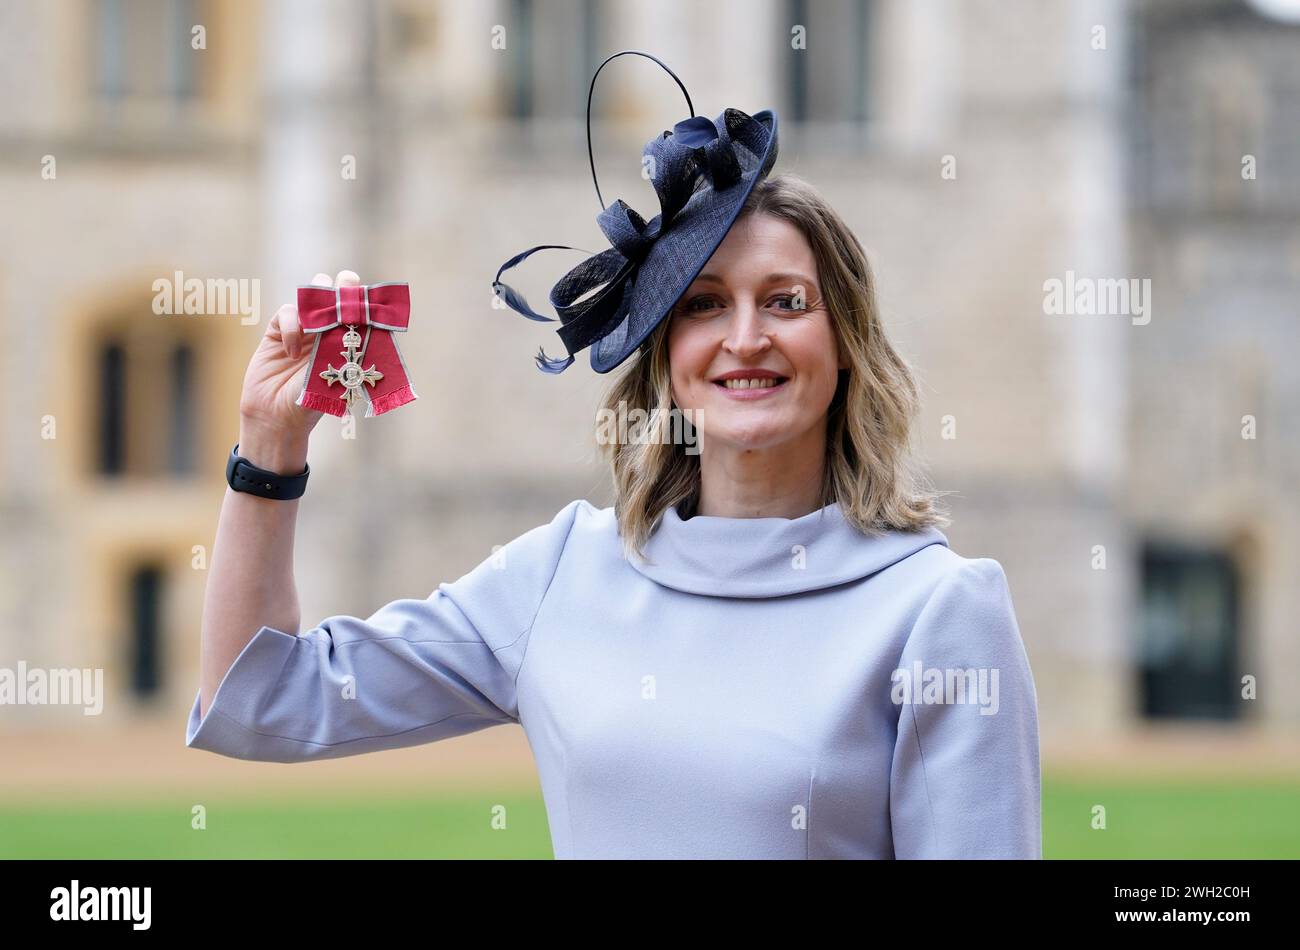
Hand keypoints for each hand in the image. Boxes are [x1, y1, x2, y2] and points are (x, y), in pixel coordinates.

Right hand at [238, 269, 362, 441]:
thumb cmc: (314, 402)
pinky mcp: (278, 329)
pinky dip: (291, 327)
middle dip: (347, 286)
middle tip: (347, 293)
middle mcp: (330, 329)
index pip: (364, 309)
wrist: (277, 417)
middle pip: (342, 291)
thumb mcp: (340, 375)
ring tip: (319, 319)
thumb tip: (365, 325)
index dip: (368, 301)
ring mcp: (304, 327)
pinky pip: (288, 311)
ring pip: (315, 292)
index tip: (370, 303)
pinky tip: (292, 352)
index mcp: (351, 339)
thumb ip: (349, 348)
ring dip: (319, 297)